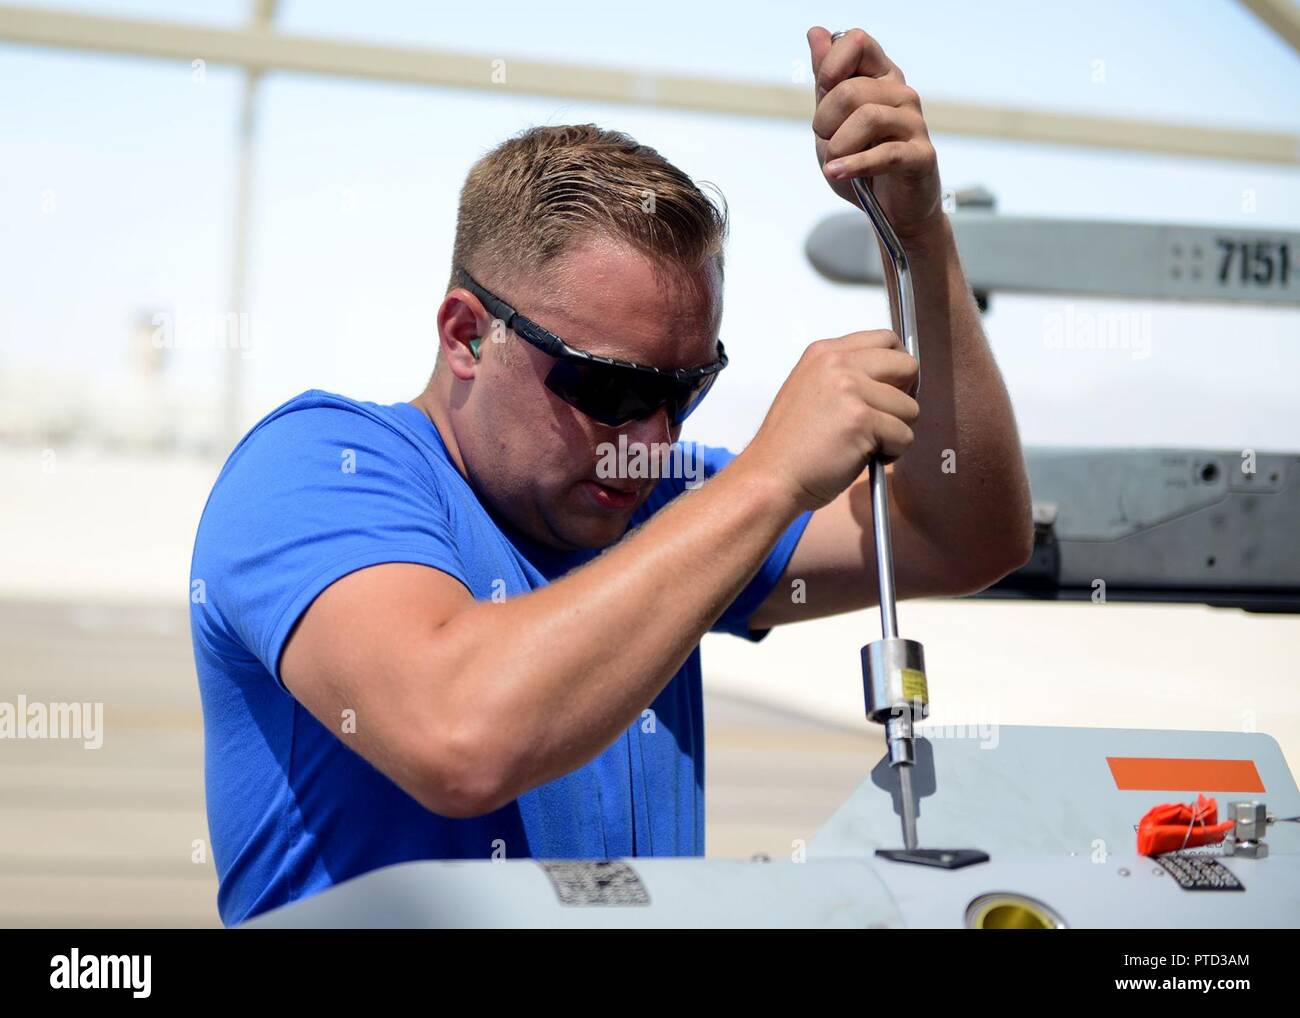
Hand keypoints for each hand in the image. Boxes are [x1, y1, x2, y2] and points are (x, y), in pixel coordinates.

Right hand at [741, 331, 918, 510]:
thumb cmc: (791, 445)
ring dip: (897, 431)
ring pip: (910, 407)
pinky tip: (862, 456)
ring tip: (867, 444)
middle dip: (906, 396)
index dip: (897, 367)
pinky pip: (904, 435)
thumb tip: (892, 382)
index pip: (885, 340)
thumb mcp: (811, 389)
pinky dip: (892, 452)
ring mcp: (850, 389)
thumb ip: (845, 376)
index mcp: (825, 352)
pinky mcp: (862, 420)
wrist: (771, 476)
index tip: (890, 390)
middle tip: (885, 419)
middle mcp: (838, 363)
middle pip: (907, 365)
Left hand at [807, 26, 942, 241]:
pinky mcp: (921, 155)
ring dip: (837, 146)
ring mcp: (915, 124)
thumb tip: (816, 32)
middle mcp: (902, 94)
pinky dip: (853, 164)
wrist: (892, 211)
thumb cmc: (863, 164)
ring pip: (867, 118)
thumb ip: (826, 80)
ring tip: (835, 162)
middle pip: (851, 90)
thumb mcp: (834, 122)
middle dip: (825, 121)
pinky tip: (835, 172)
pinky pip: (884, 153)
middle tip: (827, 142)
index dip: (830, 66)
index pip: (857, 41)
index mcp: (882, 78)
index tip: (822, 94)